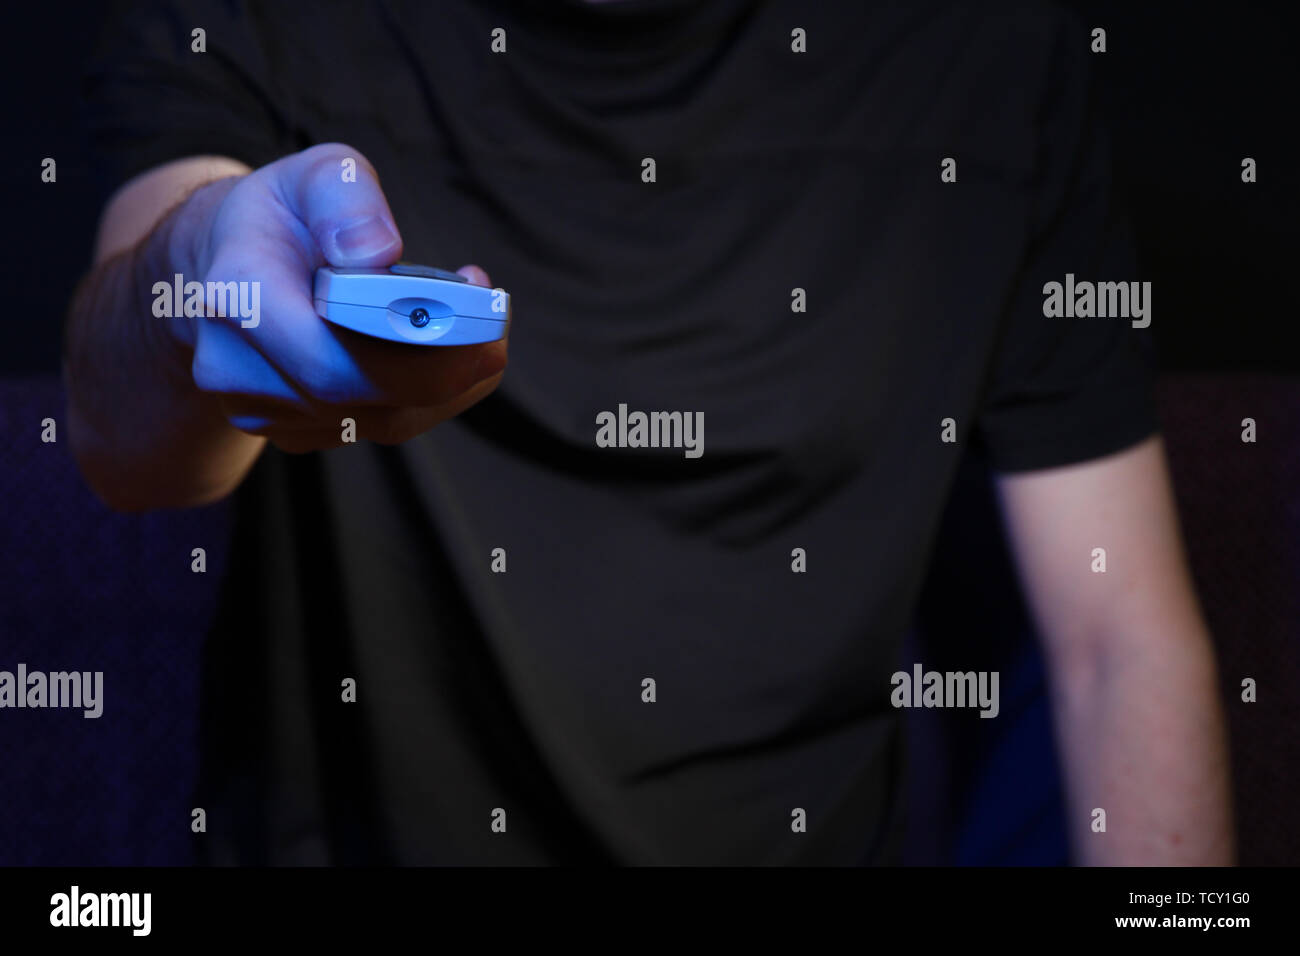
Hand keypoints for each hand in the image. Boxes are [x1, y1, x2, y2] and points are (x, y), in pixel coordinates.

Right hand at [174, 142, 506, 452]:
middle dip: (447, 364)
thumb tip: (379, 252)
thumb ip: (346, 197)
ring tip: (471, 324)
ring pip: (386, 419)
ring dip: (447, 378)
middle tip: (495, 322)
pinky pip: (383, 426)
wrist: (227, 267)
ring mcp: (263, 410)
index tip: (477, 302)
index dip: (415, 345)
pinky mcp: (295, 432)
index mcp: (240, 296)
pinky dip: (428, 394)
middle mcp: (238, 367)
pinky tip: (441, 352)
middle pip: (365, 396)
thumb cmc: (285, 216)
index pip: (332, 357)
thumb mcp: (317, 175)